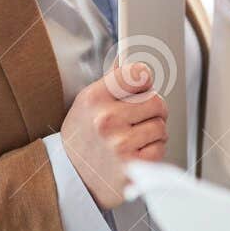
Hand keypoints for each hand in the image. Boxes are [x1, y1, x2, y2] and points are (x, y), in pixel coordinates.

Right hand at [60, 61, 168, 207]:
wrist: (69, 176)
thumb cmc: (82, 135)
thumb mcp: (87, 102)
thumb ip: (112, 80)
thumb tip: (127, 54)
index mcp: (95, 99)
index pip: (138, 74)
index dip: (144, 79)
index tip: (142, 86)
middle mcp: (106, 121)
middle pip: (156, 101)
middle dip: (153, 108)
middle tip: (141, 115)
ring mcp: (120, 146)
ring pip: (160, 126)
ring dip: (153, 131)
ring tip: (135, 136)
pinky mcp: (131, 167)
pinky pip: (160, 149)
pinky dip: (153, 150)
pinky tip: (137, 151)